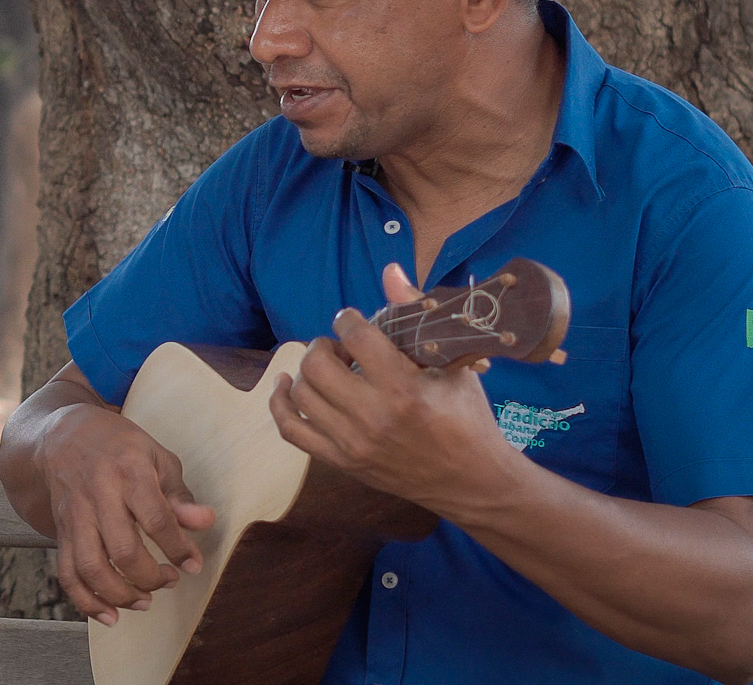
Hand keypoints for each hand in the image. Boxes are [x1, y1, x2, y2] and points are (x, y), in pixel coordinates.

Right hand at [36, 401, 216, 625]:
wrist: (64, 435)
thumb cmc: (119, 446)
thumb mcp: (156, 457)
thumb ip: (179, 494)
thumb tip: (205, 521)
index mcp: (128, 470)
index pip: (156, 518)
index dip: (178, 548)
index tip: (193, 565)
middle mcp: (98, 493)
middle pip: (123, 549)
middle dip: (151, 577)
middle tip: (170, 580)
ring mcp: (75, 514)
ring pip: (91, 567)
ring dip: (120, 594)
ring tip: (144, 601)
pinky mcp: (61, 530)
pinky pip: (67, 573)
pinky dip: (85, 601)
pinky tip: (109, 615)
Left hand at [268, 263, 518, 511]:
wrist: (472, 481)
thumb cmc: (467, 417)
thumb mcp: (452, 364)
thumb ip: (416, 314)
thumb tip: (389, 270)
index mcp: (404, 389)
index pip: (356, 337)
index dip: (348, 320)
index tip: (353, 320)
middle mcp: (373, 417)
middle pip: (318, 365)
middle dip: (324, 344)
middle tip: (341, 346)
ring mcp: (353, 443)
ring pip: (301, 394)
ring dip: (307, 371)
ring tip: (327, 366)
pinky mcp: (342, 462)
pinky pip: (291, 430)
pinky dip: (280, 404)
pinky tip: (288, 385)